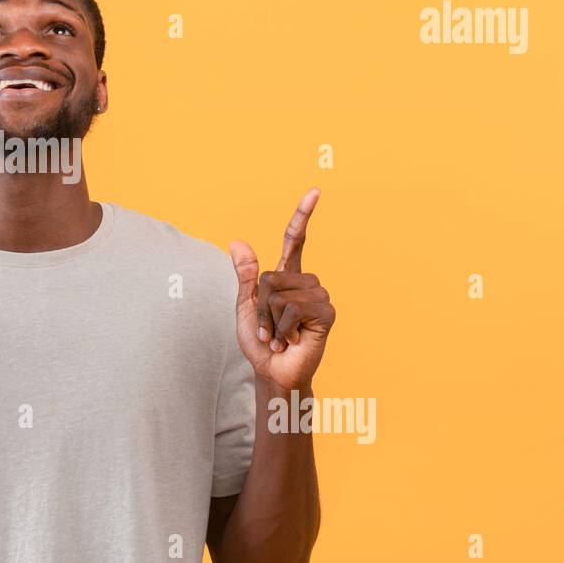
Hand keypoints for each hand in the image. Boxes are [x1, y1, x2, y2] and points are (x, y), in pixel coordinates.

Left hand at [229, 187, 335, 391]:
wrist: (273, 371)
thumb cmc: (260, 343)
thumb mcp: (244, 306)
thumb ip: (245, 276)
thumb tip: (237, 241)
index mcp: (287, 277)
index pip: (297, 240)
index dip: (303, 215)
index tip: (315, 191)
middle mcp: (306, 282)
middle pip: (271, 275)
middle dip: (259, 306)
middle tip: (268, 328)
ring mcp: (319, 296)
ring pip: (280, 293)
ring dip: (269, 320)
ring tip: (279, 335)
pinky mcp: (327, 313)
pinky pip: (294, 307)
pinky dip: (282, 327)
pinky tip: (290, 340)